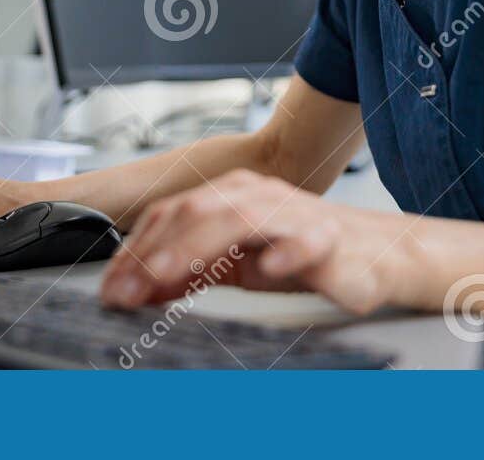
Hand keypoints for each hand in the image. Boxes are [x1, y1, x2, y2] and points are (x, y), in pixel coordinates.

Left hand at [98, 169, 410, 314]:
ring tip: (165, 276)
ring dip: (196, 248)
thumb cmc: (303, 254)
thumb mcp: (236, 263)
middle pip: (196, 211)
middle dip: (155, 250)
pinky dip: (282, 255)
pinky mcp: (327, 239)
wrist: (372, 255)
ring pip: (238, 219)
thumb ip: (189, 270)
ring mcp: (292, 215)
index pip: (172, 213)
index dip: (136, 249)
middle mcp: (257, 196)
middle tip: (126, 287)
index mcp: (231, 196)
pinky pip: (303, 243)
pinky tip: (265, 270)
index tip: (111, 287)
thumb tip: (135, 287)